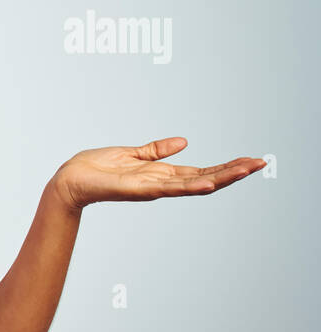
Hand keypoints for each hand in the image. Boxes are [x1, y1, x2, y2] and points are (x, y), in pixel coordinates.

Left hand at [51, 137, 264, 211]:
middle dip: (233, 172)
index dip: (225, 167)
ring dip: (221, 178)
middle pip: (205, 179)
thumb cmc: (96, 168)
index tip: (250, 161)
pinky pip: (169, 189)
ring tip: (246, 170)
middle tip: (261, 163)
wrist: (71, 178)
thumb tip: (183, 142)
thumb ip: (157, 150)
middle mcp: (161, 184)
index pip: (201, 172)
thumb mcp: (132, 154)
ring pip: (194, 185)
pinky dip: (189, 188)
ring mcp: (152, 189)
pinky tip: (209, 185)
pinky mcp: (139, 190)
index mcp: (161, 174)